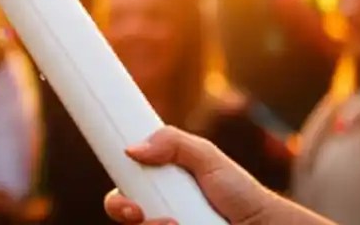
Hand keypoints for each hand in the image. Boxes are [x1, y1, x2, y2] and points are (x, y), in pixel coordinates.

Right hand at [103, 127, 277, 224]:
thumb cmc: (240, 192)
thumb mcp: (207, 157)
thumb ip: (173, 142)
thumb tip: (132, 149)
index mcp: (159, 193)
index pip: (124, 200)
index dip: (118, 204)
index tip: (129, 205)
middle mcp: (160, 219)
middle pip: (128, 223)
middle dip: (126, 217)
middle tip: (140, 213)